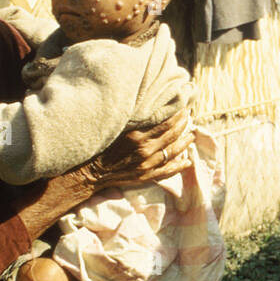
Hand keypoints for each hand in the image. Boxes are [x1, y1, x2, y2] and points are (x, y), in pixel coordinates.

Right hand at [15, 109, 194, 239]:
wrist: (87, 172)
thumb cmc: (98, 146)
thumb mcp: (115, 126)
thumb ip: (133, 117)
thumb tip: (148, 104)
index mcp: (138, 135)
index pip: (166, 121)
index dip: (177, 113)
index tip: (183, 105)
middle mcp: (146, 150)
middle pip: (172, 135)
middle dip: (184, 124)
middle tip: (190, 116)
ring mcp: (148, 165)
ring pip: (174, 152)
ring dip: (185, 142)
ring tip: (192, 134)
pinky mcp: (145, 177)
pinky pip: (168, 171)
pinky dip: (179, 166)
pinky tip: (188, 160)